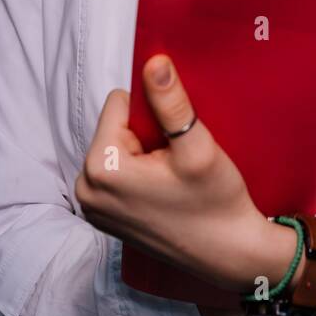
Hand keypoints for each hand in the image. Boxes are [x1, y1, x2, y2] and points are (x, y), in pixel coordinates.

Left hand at [75, 54, 303, 295]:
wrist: (230, 254)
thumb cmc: (217, 203)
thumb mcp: (197, 147)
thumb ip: (170, 103)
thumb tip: (153, 61)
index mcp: (100, 167)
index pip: (119, 102)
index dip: (152, 112)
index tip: (174, 141)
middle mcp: (84, 188)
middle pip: (115, 126)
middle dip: (146, 134)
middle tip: (176, 163)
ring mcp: (91, 206)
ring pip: (118, 146)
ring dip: (145, 152)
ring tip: (172, 178)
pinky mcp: (102, 216)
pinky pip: (117, 170)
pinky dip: (140, 172)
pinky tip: (164, 191)